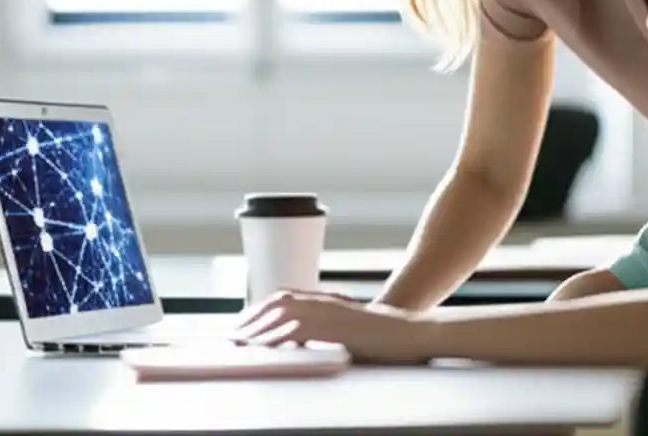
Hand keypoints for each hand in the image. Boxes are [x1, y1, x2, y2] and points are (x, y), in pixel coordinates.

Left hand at [232, 290, 435, 363]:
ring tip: (240, 342)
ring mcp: (331, 313)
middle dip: (252, 318)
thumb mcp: (352, 333)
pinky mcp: (336, 328)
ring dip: (258, 327)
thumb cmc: (387, 339)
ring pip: (283, 313)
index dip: (261, 310)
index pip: (286, 299)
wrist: (414, 335)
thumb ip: (328, 334)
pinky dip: (277, 337)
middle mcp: (327, 303)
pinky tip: (265, 347)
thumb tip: (305, 345)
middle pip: (278, 303)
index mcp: (329, 302)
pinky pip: (298, 330)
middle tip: (233, 335)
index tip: (244, 325)